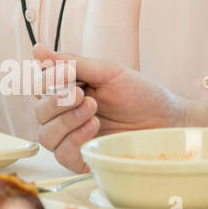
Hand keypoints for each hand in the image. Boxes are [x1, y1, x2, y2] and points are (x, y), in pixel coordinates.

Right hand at [31, 42, 207, 171]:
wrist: (170, 119)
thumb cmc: (142, 94)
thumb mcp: (107, 71)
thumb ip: (72, 63)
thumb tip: (38, 49)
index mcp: (68, 91)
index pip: (38, 88)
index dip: (45, 82)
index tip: (66, 75)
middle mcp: (67, 115)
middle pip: (38, 113)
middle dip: (56, 102)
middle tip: (83, 94)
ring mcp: (74, 138)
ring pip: (46, 136)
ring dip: (65, 121)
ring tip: (93, 110)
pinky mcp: (84, 159)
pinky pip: (62, 154)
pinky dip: (73, 139)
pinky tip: (93, 127)